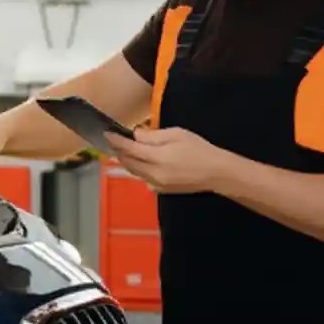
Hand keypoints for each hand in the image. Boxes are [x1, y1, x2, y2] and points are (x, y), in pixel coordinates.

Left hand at [103, 127, 233, 193]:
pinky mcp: (162, 190)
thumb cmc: (199, 149)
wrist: (217, 173)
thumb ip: (153, 136)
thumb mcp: (177, 134)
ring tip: (122, 151)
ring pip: (134, 172)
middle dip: (118, 152)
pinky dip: (138, 170)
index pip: (130, 149)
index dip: (116, 141)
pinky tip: (139, 163)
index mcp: (157, 158)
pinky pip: (144, 179)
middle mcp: (153, 173)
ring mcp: (157, 184)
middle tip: (112, 142)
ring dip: (126, 161)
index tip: (106, 134)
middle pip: (128, 162)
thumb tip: (136, 135)